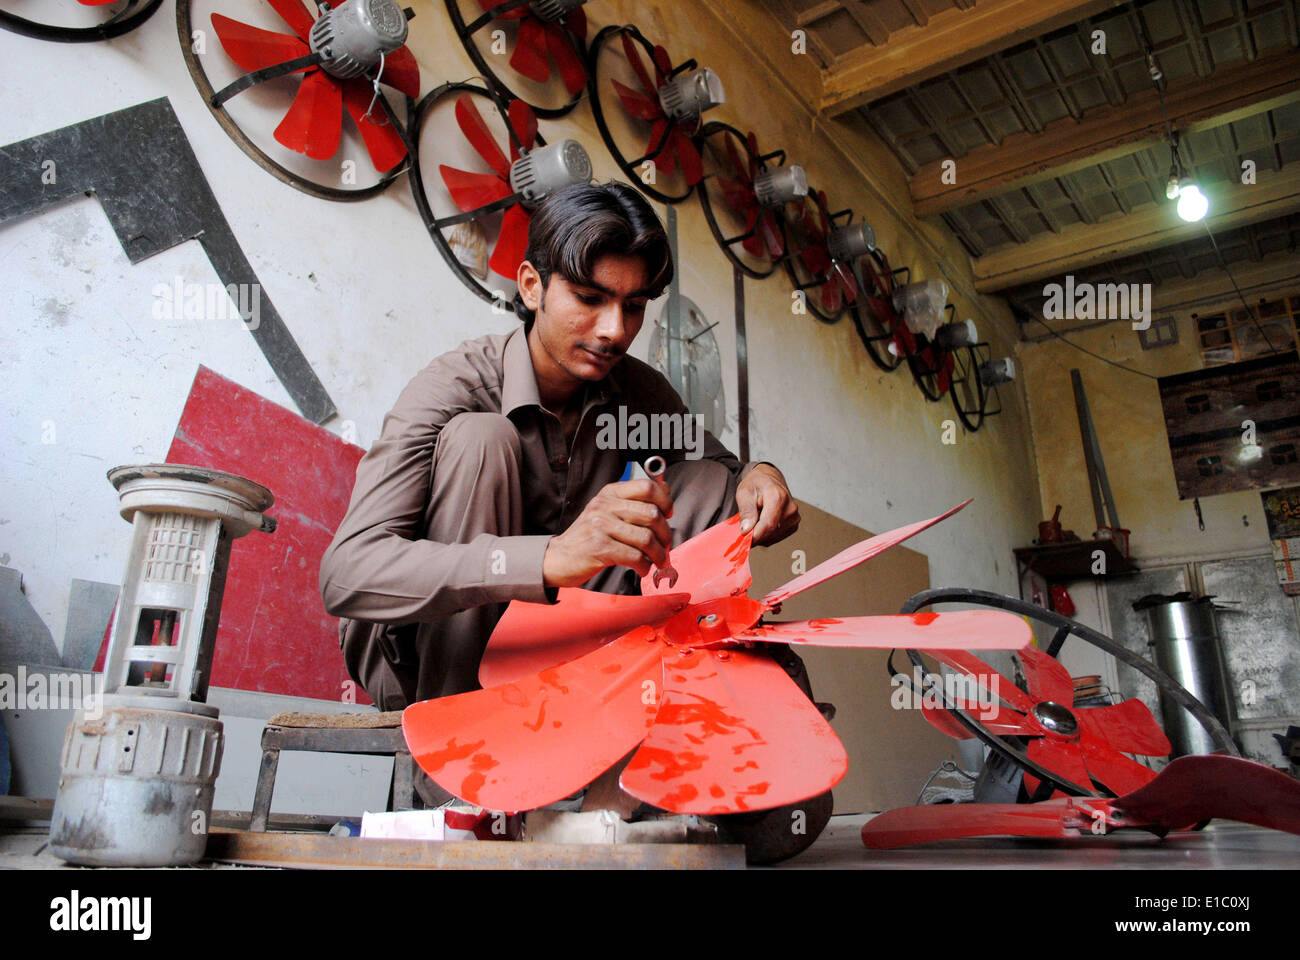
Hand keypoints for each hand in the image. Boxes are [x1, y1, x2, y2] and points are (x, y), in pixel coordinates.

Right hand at [542, 479, 674, 586]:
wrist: (559, 557)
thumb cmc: (587, 536)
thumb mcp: (608, 511)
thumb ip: (635, 501)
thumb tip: (666, 490)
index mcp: (610, 493)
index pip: (647, 487)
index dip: (664, 501)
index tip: (668, 514)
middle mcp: (605, 506)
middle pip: (651, 514)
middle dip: (665, 534)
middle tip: (665, 545)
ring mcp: (601, 526)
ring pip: (646, 538)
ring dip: (658, 554)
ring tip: (658, 561)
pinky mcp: (600, 548)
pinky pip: (634, 557)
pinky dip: (644, 566)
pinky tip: (642, 569)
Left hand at [736, 463, 798, 545]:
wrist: (769, 479)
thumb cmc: (757, 484)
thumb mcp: (744, 492)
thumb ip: (746, 510)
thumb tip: (746, 529)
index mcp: (778, 497)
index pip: (768, 525)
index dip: (754, 535)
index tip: (743, 537)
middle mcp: (790, 508)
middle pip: (770, 532)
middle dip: (755, 533)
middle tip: (746, 523)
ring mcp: (794, 518)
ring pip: (773, 537)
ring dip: (760, 534)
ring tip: (756, 518)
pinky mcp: (794, 525)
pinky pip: (777, 537)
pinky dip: (767, 535)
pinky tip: (763, 522)